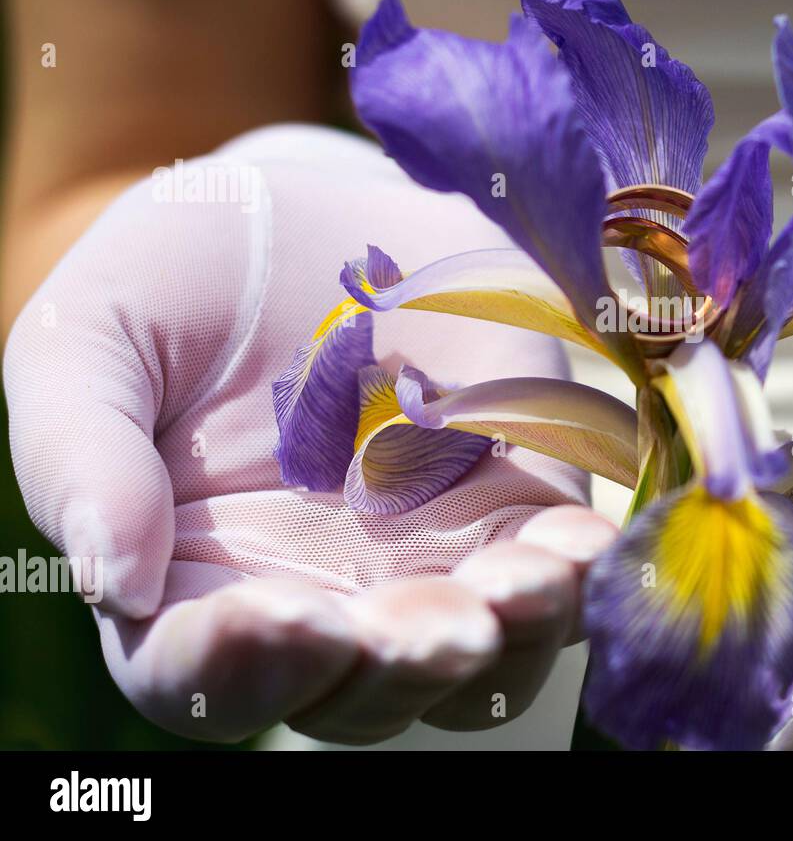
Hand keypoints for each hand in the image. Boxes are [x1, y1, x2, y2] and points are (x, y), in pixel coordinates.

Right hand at [4, 124, 617, 743]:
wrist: (313, 216)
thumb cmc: (179, 277)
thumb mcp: (93, 337)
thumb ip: (82, 455)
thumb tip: (114, 582)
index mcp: (193, 582)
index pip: (203, 676)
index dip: (242, 665)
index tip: (284, 614)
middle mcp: (316, 600)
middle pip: (357, 695)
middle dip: (402, 667)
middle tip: (441, 627)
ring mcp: (426, 564)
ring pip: (476, 667)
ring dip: (512, 642)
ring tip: (527, 582)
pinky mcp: (513, 510)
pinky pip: (559, 578)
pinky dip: (584, 578)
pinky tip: (590, 547)